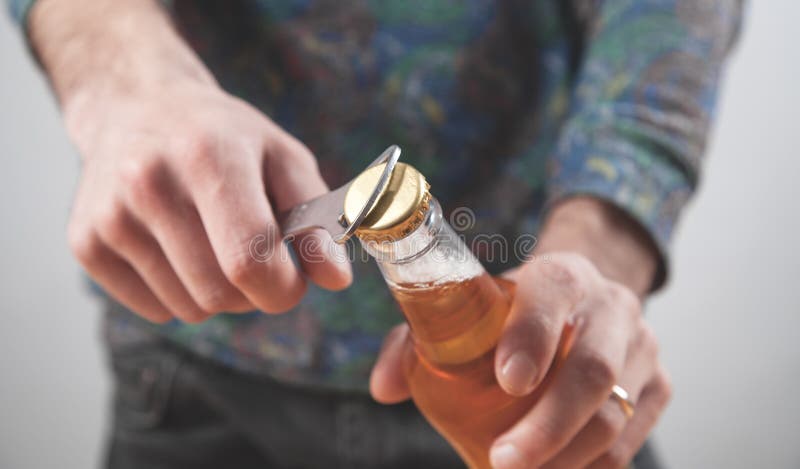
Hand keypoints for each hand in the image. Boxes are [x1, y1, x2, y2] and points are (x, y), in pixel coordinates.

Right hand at [31, 0, 350, 322]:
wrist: (135, 107)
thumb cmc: (222, 135)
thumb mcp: (282, 156)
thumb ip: (317, 219)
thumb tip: (337, 280)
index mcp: (209, 157)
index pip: (250, 261)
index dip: (284, 288)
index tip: (292, 279)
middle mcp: (149, 184)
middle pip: (221, 293)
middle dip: (255, 292)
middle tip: (255, 257)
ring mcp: (111, 216)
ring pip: (190, 309)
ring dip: (218, 294)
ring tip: (213, 243)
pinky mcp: (86, 243)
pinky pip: (156, 311)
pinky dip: (180, 294)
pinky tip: (178, 249)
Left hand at [371, 198, 671, 467]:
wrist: (580, 301)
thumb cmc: (511, 311)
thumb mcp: (468, 310)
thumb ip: (418, 342)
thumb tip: (383, 388)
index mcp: (559, 275)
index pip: (552, 295)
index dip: (531, 338)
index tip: (506, 382)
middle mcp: (611, 305)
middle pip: (593, 369)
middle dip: (548, 425)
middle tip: (502, 461)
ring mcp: (642, 346)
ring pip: (616, 414)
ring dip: (567, 458)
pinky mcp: (658, 385)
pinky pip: (632, 439)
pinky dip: (593, 466)